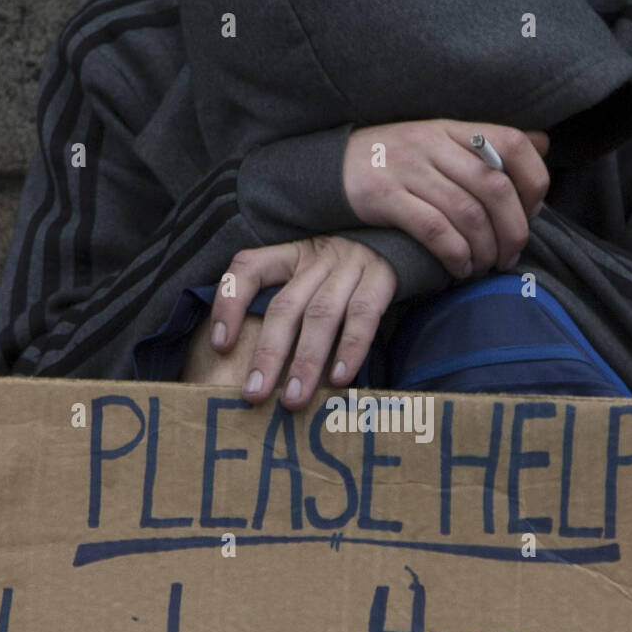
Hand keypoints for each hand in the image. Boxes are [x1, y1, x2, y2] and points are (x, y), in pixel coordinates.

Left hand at [204, 235, 397, 408]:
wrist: (412, 232)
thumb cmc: (354, 268)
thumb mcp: (317, 271)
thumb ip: (291, 302)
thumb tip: (251, 358)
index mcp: (293, 252)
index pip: (248, 267)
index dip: (229, 303)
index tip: (219, 345)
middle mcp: (318, 257)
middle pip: (285, 306)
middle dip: (267, 353)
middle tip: (253, 395)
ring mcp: (352, 265)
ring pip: (320, 315)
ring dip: (305, 361)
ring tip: (294, 399)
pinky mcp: (383, 276)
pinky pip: (363, 315)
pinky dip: (350, 348)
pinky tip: (339, 379)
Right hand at [342, 119, 549, 278]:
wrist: (328, 168)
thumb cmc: (394, 163)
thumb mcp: (440, 142)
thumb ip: (487, 146)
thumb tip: (543, 144)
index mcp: (453, 128)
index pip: (514, 144)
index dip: (534, 182)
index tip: (532, 214)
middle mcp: (434, 143)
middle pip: (495, 187)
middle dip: (513, 230)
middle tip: (510, 256)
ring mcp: (408, 168)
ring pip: (467, 213)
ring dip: (485, 248)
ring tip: (485, 266)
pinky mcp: (385, 196)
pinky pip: (433, 229)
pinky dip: (455, 254)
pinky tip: (459, 269)